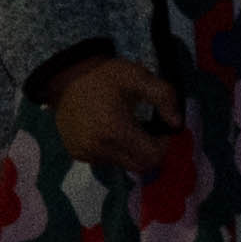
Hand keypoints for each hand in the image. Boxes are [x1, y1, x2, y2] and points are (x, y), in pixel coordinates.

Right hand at [52, 53, 179, 174]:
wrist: (64, 76)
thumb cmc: (104, 76)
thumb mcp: (138, 77)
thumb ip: (165, 97)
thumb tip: (177, 124)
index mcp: (115, 129)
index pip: (153, 156)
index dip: (163, 145)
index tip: (160, 130)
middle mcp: (98, 147)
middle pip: (139, 166)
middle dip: (149, 151)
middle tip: (146, 132)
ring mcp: (85, 152)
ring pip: (122, 164)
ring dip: (130, 151)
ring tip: (124, 128)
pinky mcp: (76, 153)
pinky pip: (104, 160)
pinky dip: (112, 151)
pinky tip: (106, 131)